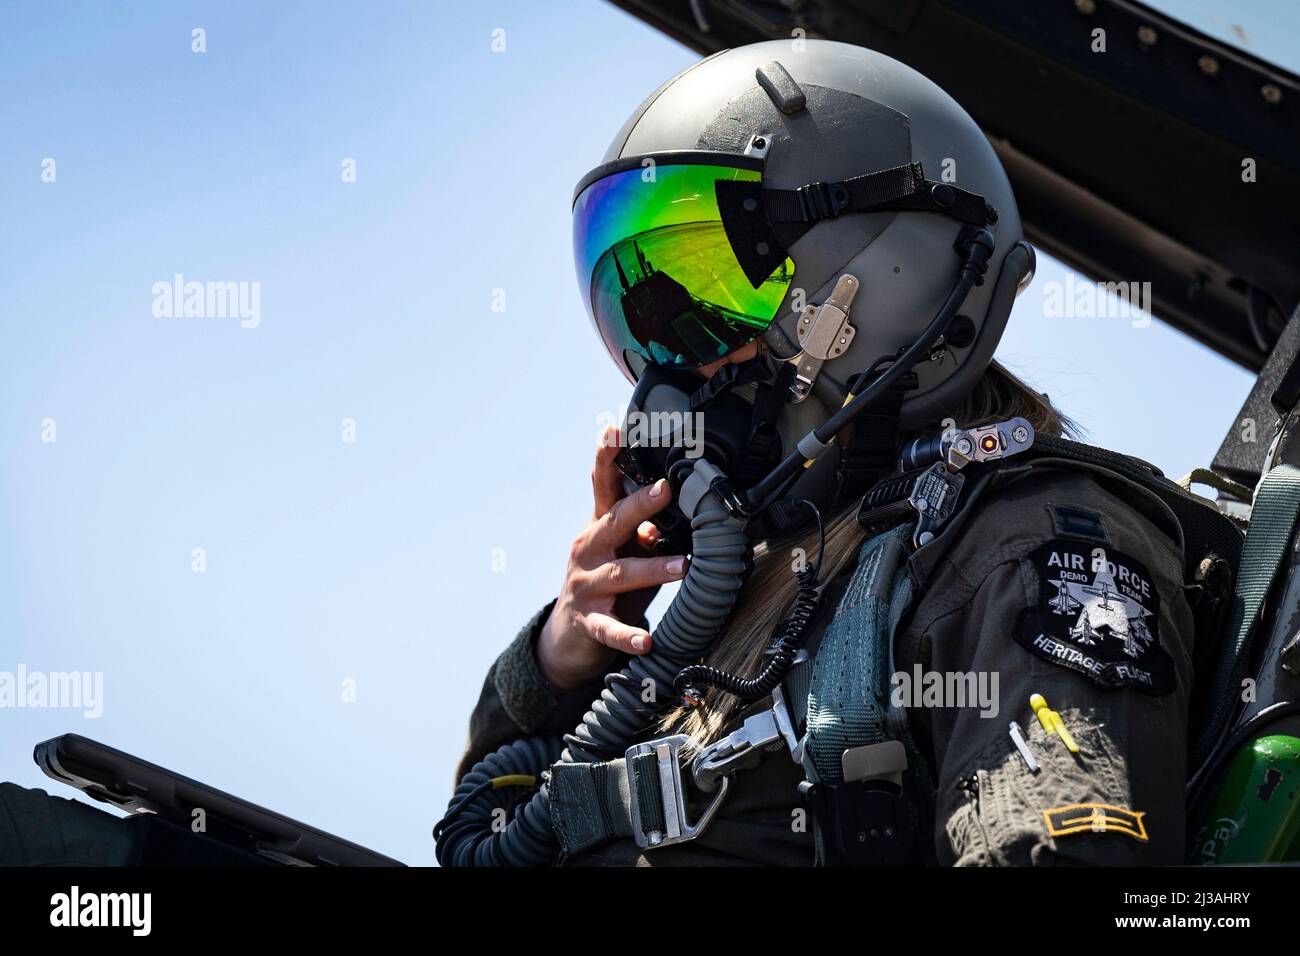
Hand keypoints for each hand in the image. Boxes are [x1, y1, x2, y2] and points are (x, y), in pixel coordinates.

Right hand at [536, 427, 686, 689]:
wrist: (569, 635)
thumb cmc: (607, 583)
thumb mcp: (623, 551)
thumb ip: (644, 530)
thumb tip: (670, 509)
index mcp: (599, 527)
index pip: (602, 485)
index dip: (607, 457)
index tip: (615, 429)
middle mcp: (589, 550)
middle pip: (614, 521)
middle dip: (640, 504)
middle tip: (666, 488)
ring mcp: (587, 585)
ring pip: (623, 573)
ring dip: (654, 567)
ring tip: (684, 566)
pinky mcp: (590, 621)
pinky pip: (611, 628)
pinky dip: (628, 635)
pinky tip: (645, 640)